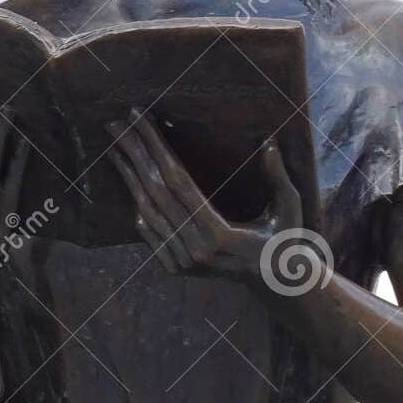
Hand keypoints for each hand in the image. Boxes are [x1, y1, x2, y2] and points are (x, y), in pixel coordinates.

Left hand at [108, 109, 306, 287]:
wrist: (276, 282)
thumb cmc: (285, 237)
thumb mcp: (289, 207)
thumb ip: (278, 176)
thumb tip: (268, 141)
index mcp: (220, 236)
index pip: (178, 182)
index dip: (157, 149)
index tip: (139, 120)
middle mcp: (195, 251)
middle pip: (156, 193)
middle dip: (134, 154)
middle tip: (114, 124)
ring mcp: (182, 263)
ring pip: (147, 211)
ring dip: (128, 176)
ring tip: (114, 145)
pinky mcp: (174, 269)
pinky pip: (149, 231)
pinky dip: (136, 203)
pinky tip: (127, 177)